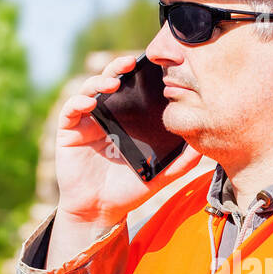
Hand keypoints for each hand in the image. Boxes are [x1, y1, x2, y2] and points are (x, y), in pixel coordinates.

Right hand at [47, 54, 203, 269]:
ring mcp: (86, 122)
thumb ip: (180, 163)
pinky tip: (89, 102)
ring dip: (99, 81)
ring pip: (89, 90)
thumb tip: (203, 149)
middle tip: (130, 62)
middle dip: (118, 68)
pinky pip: (70, 109)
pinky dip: (78, 101)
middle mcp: (106, 116)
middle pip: (110, 82)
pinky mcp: (69, 131)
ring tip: (112, 82)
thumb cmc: (129, 191)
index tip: (153, 67)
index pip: (132, 91)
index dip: (138, 76)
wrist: (101, 211)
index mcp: (126, 121)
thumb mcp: (159, 175)